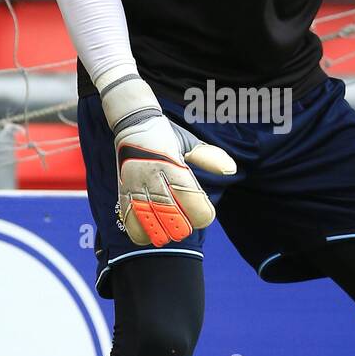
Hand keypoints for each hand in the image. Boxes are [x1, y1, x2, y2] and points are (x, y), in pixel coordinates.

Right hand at [98, 69, 236, 246]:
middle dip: (183, 227)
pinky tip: (150, 232)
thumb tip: (231, 169)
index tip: (205, 213)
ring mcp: (136, 185)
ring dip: (163, 232)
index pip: (192, 200)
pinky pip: (130, 220)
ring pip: (150, 222)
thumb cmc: (166, 136)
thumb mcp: (189, 143)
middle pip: (172, 216)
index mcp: (173, 165)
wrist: (133, 122)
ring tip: (170, 231)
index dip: (203, 214)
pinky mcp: (123, 191)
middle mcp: (154, 177)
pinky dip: (141, 232)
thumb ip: (209, 158)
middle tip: (187, 224)